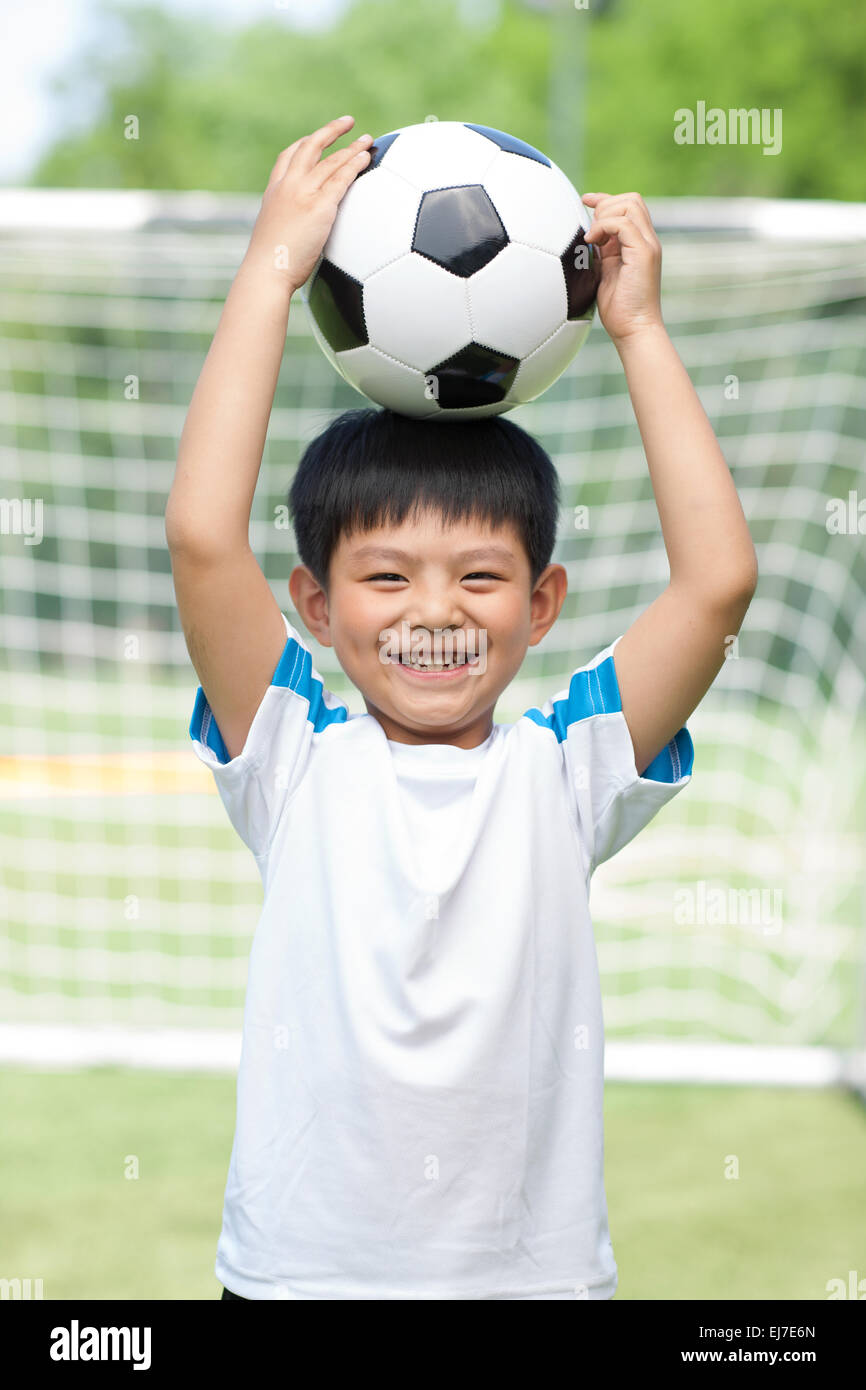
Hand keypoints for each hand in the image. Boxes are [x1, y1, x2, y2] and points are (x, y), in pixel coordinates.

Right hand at [244, 115, 372, 291]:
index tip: (315, 138)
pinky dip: (355, 164)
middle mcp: (288, 186)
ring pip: (331, 161)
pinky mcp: (320, 206)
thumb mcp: (272, 237)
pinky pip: (341, 178)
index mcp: (274, 191)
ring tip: (368, 140)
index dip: (303, 143)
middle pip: (310, 147)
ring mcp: (303, 193)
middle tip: (347, 123)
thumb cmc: (269, 266)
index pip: (288, 157)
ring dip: (352, 147)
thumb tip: (296, 239)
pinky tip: (366, 157)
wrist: (266, 272)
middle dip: (330, 131)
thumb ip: (286, 228)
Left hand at [581, 191, 663, 344]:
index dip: (605, 199)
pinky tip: (592, 242)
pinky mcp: (644, 253)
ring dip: (604, 215)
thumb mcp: (605, 274)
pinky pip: (623, 223)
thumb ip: (602, 253)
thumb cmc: (619, 311)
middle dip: (605, 205)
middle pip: (632, 199)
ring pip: (630, 205)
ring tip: (592, 239)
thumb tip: (588, 237)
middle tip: (590, 231)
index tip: (584, 201)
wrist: (635, 330)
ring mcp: (648, 245)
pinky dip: (604, 226)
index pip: (629, 207)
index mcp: (639, 244)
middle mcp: (647, 241)